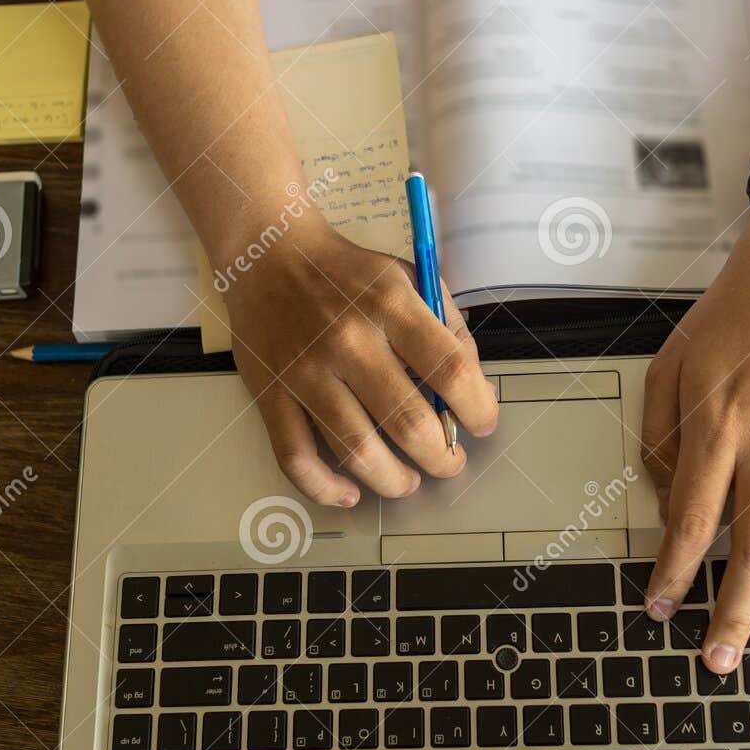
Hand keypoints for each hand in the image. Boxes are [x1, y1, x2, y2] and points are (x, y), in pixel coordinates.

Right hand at [223, 215, 498, 505]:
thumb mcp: (407, 277)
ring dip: (393, 480)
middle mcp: (348, 340)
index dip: (477, 409)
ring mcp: (305, 372)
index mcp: (390, 305)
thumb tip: (472, 387)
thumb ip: (446, 326)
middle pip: (408, 422)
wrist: (267, 255)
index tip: (481, 425)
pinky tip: (349, 493)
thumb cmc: (346, 273)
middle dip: (441, 457)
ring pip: (357, 451)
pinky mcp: (271, 395)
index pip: (450, 370)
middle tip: (449, 462)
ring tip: (408, 481)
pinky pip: (296, 459)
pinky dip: (325, 488)